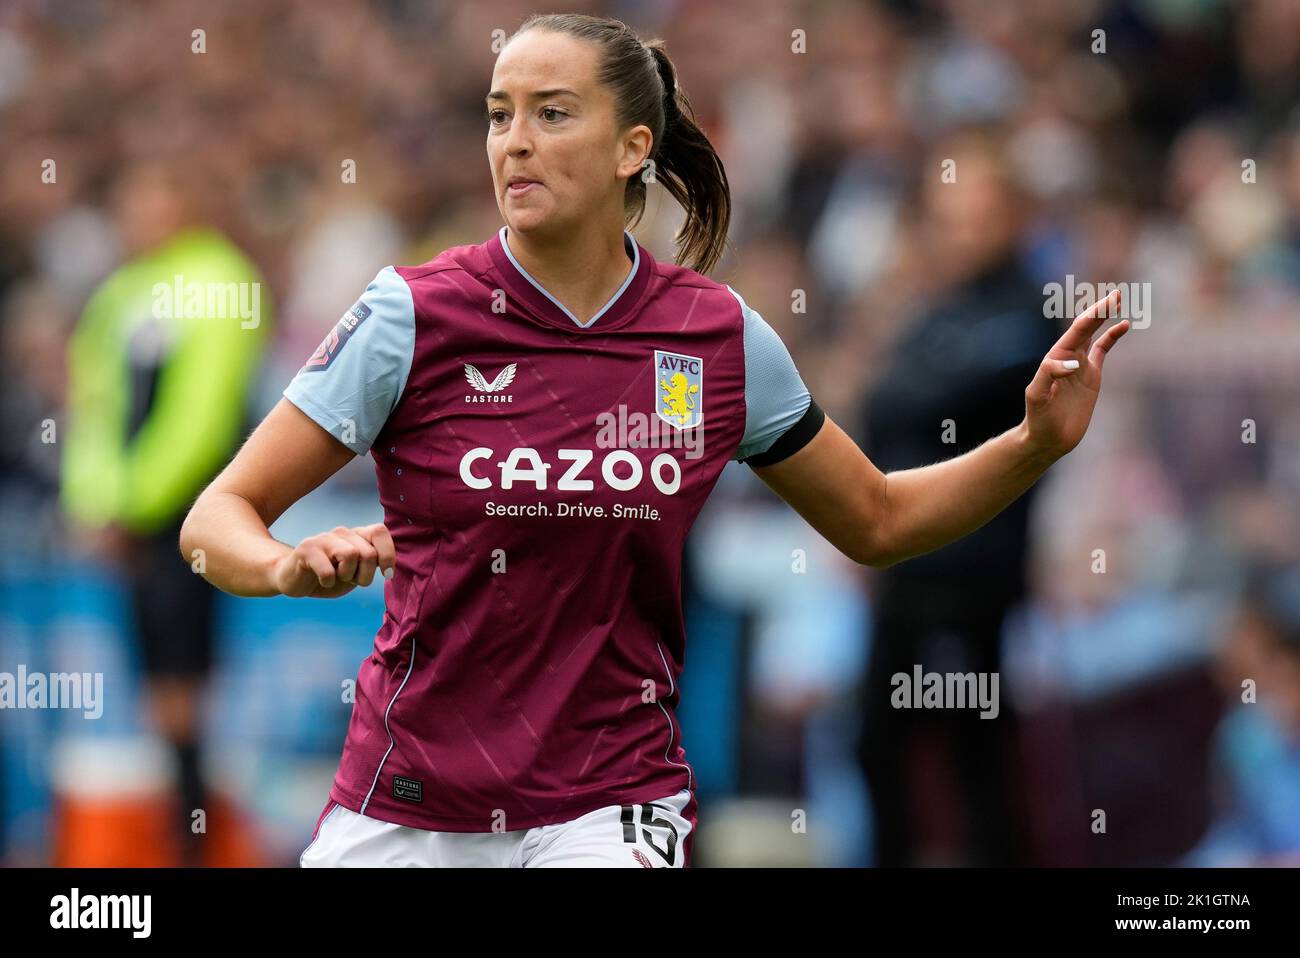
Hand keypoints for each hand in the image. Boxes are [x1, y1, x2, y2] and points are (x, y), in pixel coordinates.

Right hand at [273, 523, 395, 597]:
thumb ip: (373, 564)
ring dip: (347, 576)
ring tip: (336, 578)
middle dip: (365, 576)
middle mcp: (342, 532)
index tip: (386, 575)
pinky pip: (328, 570)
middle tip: (350, 580)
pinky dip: (328, 582)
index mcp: (357, 536)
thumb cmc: (330, 576)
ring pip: (351, 555)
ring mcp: (323, 538)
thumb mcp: (357, 572)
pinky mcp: (306, 548)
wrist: (295, 579)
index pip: (380, 531)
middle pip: (368, 553)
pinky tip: (321, 581)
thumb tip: (391, 567)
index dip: (388, 554)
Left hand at [1022, 288, 1129, 460]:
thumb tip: (1071, 363)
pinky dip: (1111, 338)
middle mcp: (1068, 357)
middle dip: (1099, 311)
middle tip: (1115, 294)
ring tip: (1116, 300)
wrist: (1048, 438)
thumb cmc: (1039, 418)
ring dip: (1104, 318)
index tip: (1106, 305)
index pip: (1076, 332)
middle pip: (1085, 328)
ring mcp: (1080, 365)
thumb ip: (1049, 375)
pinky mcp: (1091, 377)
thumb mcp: (1037, 396)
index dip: (1091, 317)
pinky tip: (1123, 325)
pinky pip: (1103, 351)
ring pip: (1093, 334)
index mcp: (1055, 357)